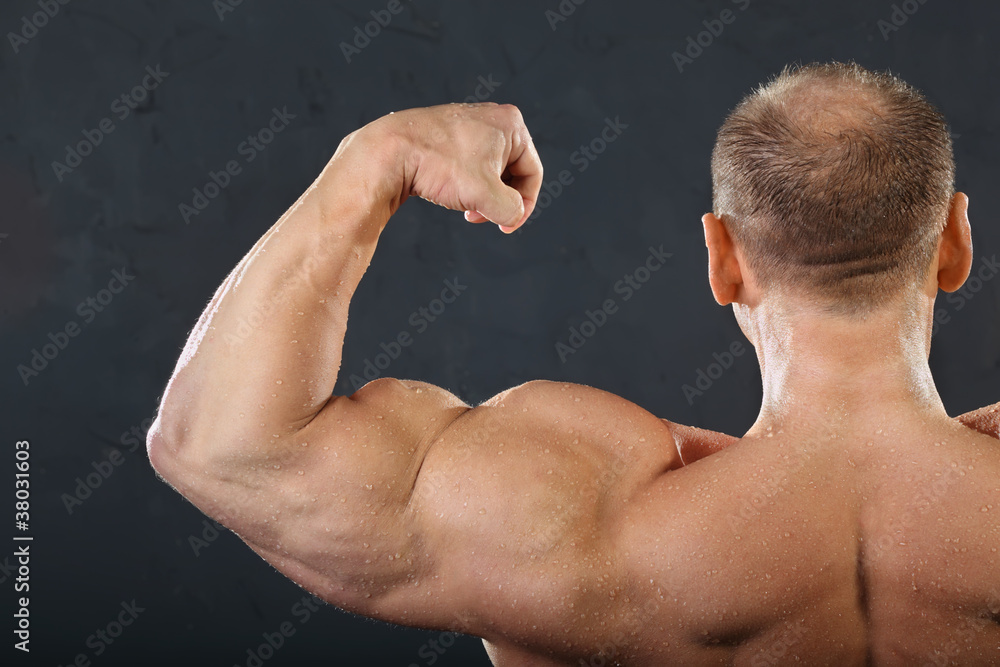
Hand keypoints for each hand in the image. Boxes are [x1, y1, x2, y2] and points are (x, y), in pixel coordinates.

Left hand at [373, 103, 543, 232]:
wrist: (389, 152)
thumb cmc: (438, 165)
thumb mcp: (486, 196)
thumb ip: (512, 210)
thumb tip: (512, 215)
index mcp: (511, 124)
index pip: (532, 173)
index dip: (525, 205)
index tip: (506, 226)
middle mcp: (492, 117)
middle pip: (511, 171)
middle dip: (498, 199)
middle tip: (479, 215)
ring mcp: (467, 124)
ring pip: (488, 170)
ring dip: (481, 194)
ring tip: (463, 205)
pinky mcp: (447, 133)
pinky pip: (468, 164)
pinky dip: (464, 183)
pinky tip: (447, 192)